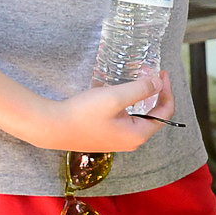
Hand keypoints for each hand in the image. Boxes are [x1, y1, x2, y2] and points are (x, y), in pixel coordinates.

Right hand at [21, 71, 176, 152]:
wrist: (49, 127)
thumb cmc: (82, 113)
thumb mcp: (115, 97)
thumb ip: (141, 89)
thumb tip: (159, 83)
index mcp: (138, 135)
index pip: (165, 112)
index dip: (166, 90)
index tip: (161, 72)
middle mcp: (131, 142)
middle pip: (154, 114)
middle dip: (155, 93)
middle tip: (151, 74)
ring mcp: (117, 140)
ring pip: (139, 115)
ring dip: (142, 97)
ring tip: (138, 80)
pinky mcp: (106, 136)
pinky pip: (126, 119)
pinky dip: (129, 104)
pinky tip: (121, 93)